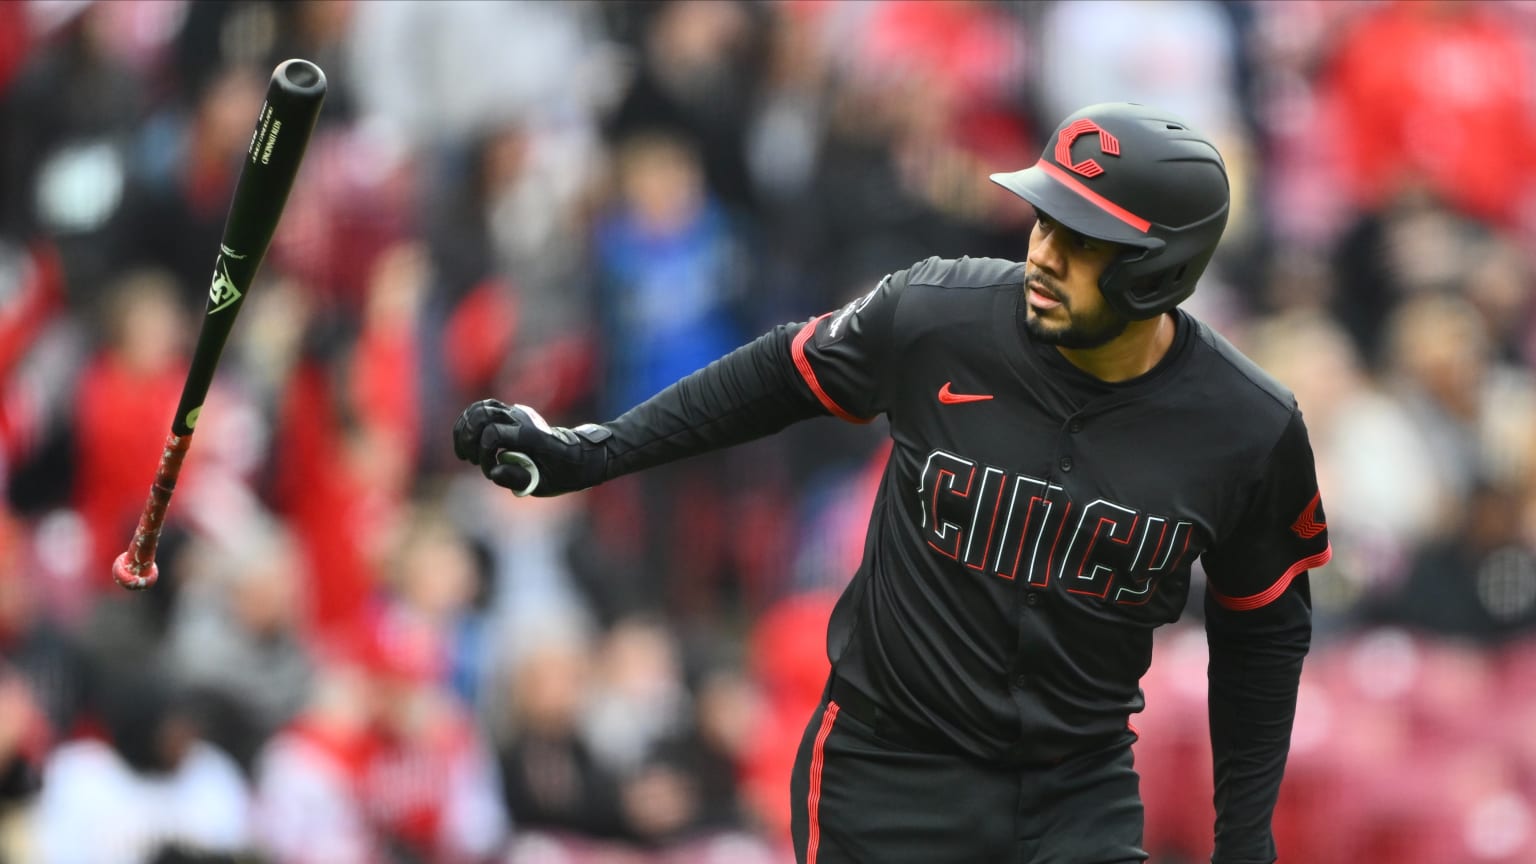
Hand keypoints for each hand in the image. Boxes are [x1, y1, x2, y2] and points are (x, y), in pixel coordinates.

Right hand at [452, 399, 609, 495]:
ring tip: (465, 452)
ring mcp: (517, 414)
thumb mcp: (544, 485)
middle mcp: (523, 420)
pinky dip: (470, 423)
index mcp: (532, 436)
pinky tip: (466, 441)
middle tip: (471, 459)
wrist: (579, 457)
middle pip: (482, 414)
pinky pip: (484, 410)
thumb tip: (493, 472)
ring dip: (465, 428)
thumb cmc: (563, 474)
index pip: (494, 433)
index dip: (484, 454)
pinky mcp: (512, 415)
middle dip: (469, 437)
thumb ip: (518, 479)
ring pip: (480, 408)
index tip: (489, 471)